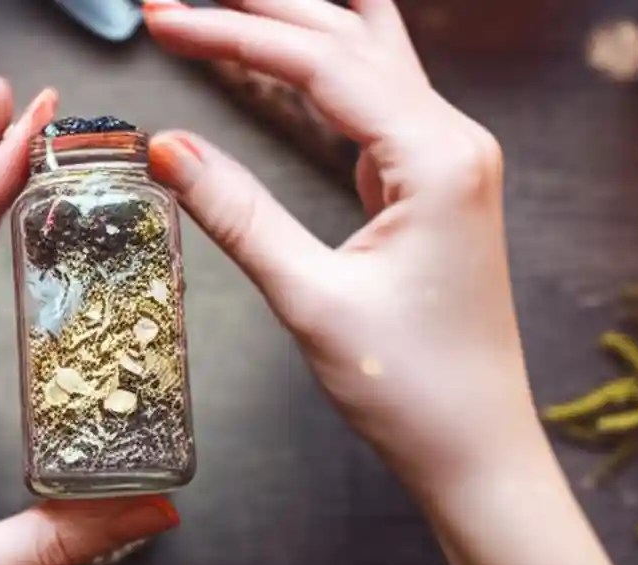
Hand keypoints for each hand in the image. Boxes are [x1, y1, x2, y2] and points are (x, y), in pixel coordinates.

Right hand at [144, 8, 637, 564]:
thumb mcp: (310, 299)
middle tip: (177, 2)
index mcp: (437, 157)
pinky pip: (368, 102)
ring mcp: (445, 158)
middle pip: (348, 35)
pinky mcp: (428, 183)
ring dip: (291, 27)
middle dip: (260, 10)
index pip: (318, 64)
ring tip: (220, 9)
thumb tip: (166, 146)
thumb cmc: (412, 387)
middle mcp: (452, 140)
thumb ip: (237, 213)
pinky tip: (271, 65)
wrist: (475, 448)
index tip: (162, 21)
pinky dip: (313, 74)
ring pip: (364, 57)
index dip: (231, 36)